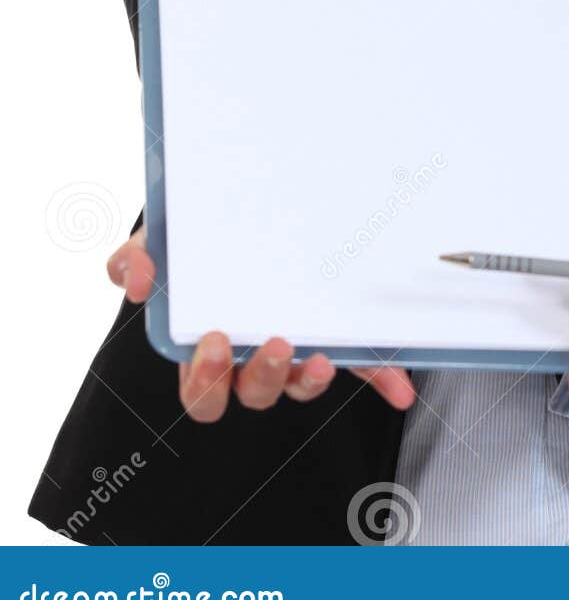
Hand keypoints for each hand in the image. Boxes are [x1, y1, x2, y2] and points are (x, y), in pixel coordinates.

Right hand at [107, 225, 416, 422]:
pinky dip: (382, 377)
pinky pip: (361, 363)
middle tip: (273, 342)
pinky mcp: (335, 333)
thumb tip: (135, 277)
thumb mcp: (163, 238)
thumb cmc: (195, 236)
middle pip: (254, 394)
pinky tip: (402, 389)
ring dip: (311, 379)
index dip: (206, 381)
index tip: (214, 342)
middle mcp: (250, 356)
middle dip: (262, 378)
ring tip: (321, 354)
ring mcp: (294, 347)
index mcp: (207, 346)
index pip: (203, 390)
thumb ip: (138, 254)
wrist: (237, 206)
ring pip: (302, 384)